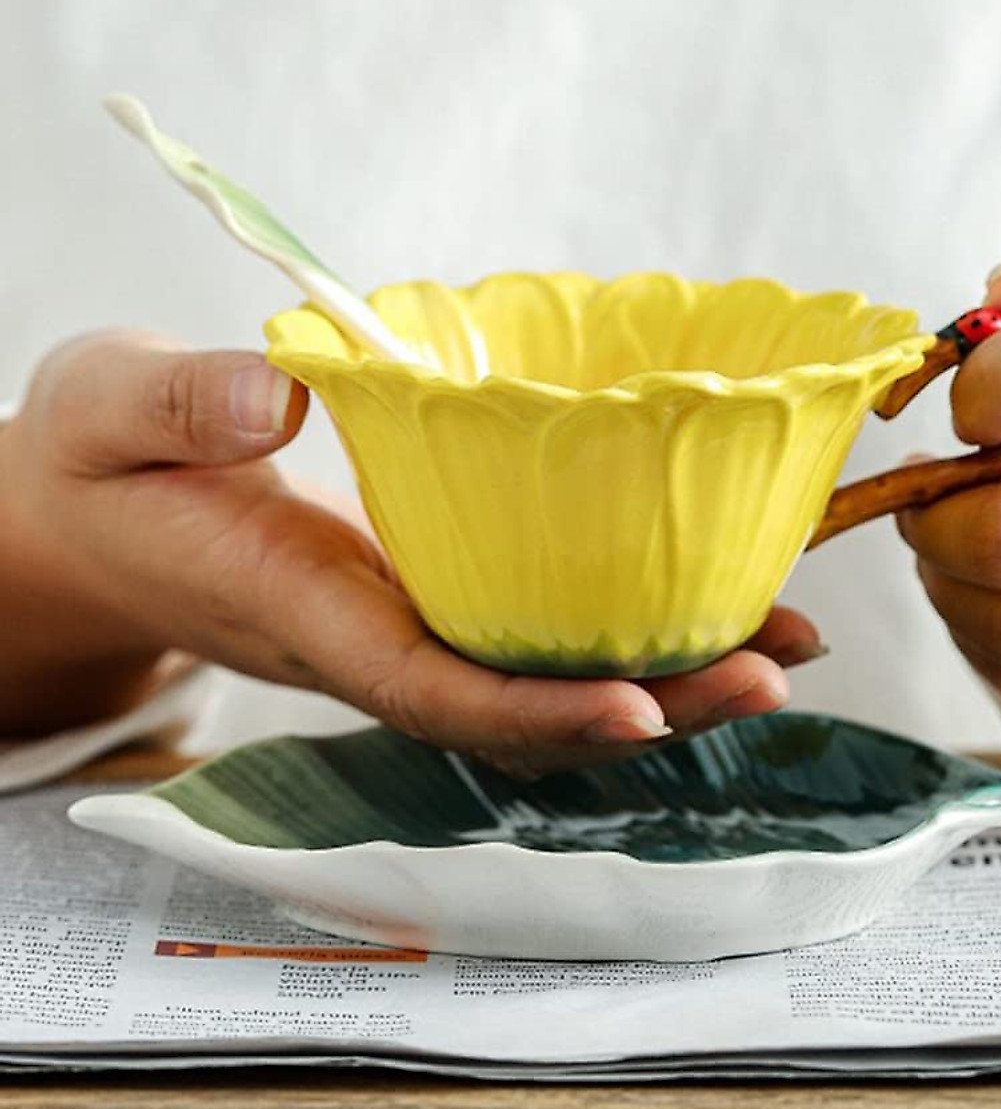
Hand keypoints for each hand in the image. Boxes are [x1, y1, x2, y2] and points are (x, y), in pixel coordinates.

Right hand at [0, 331, 822, 773]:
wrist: (109, 511)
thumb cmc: (110, 466)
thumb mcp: (110, 409)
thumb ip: (179, 405)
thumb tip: (273, 393)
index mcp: (307, 616)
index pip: (434, 693)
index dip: (537, 716)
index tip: (637, 707)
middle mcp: (380, 643)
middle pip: (527, 708)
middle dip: (651, 706)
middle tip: (775, 668)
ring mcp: (414, 626)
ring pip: (550, 678)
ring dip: (668, 673)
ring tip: (783, 641)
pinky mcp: (436, 593)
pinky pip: (542, 629)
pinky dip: (629, 624)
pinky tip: (709, 596)